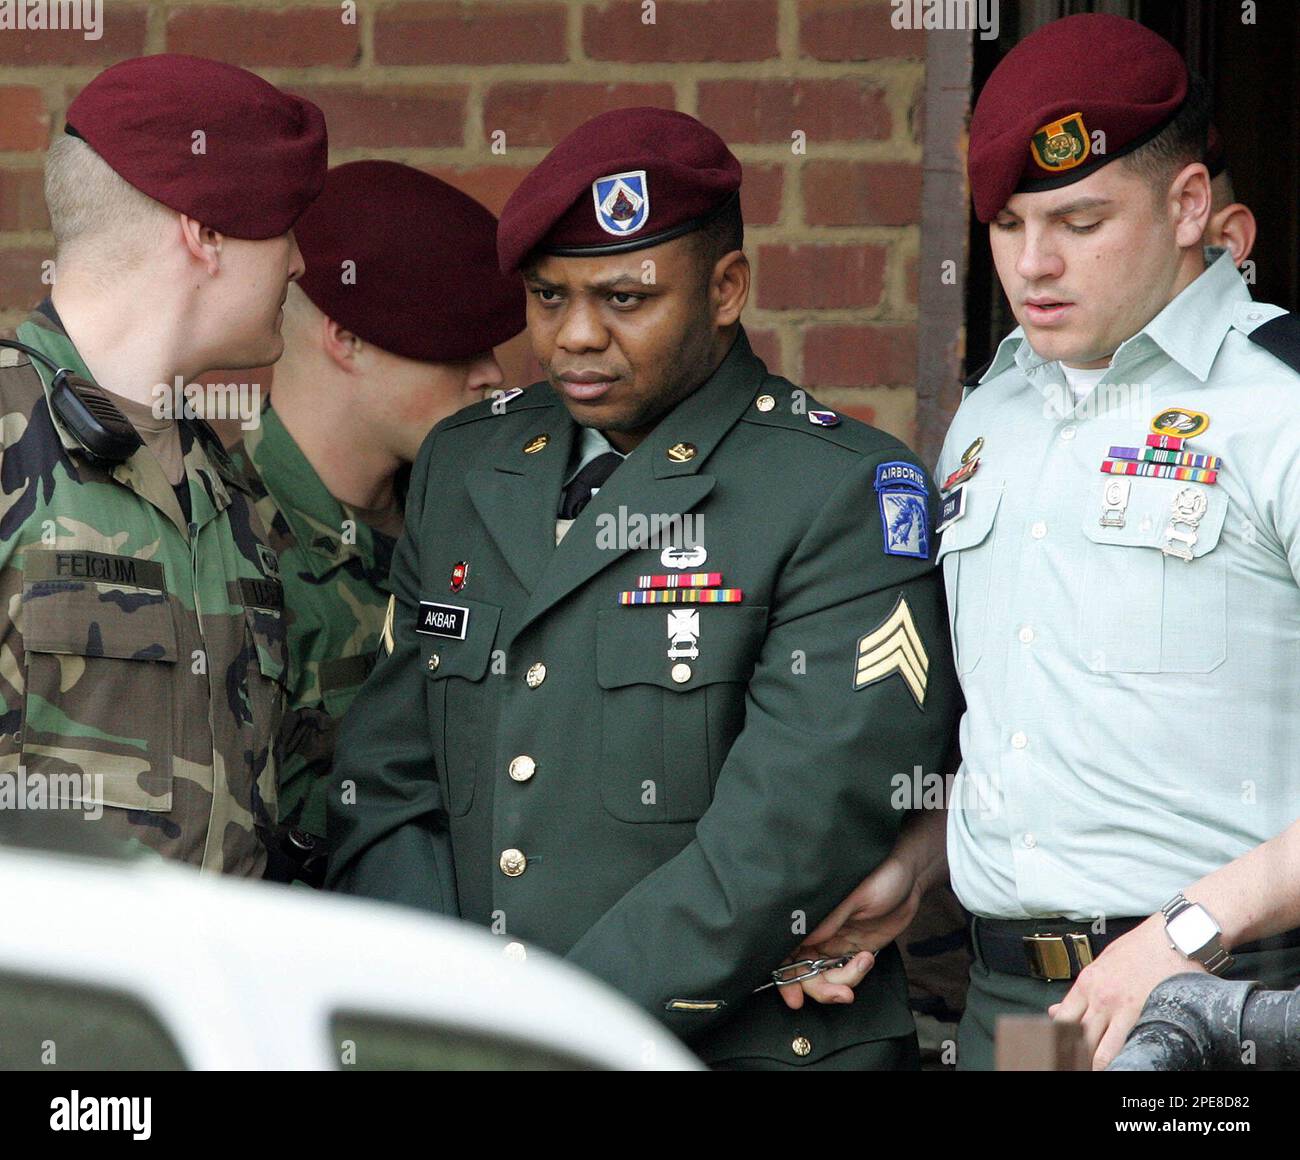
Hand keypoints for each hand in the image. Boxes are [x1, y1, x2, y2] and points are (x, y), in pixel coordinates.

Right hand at [778, 855, 922, 1009]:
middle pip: (803, 971)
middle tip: (841, 994)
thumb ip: (829, 918)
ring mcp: (834, 943)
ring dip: (841, 983)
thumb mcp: (854, 895)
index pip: (785, 948)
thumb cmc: (879, 875)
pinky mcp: (853, 951)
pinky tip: (867, 959)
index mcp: (809, 915)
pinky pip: (846, 975)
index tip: (795, 997)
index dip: (784, 974)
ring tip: (863, 965)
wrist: (909, 875)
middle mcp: (817, 932)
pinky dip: (855, 976)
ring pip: (825, 977)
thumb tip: (804, 941)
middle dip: (819, 988)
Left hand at [1049, 915, 1207, 1069]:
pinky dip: (1115, 1061)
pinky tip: (1115, 1067)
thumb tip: (1056, 1011)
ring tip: (1094, 1070)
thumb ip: (1081, 991)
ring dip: (1093, 1062)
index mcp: (1086, 983)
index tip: (1060, 1051)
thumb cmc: (1141, 948)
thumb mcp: (1103, 963)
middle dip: (1074, 1054)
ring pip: (1096, 1047)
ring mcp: (1118, 1008)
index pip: (1061, 1019)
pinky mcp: (1141, 1015)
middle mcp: (1098, 997)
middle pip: (1076, 1036)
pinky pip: (1122, 1046)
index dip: (1058, 1039)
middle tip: (1074, 1064)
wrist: (1173, 937)